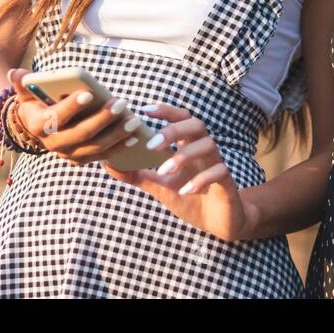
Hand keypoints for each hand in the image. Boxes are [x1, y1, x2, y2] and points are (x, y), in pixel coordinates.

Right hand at [6, 68, 146, 165]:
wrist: (35, 126)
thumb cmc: (35, 102)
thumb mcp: (26, 92)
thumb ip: (22, 83)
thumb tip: (15, 73)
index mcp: (39, 125)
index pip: (56, 117)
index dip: (71, 106)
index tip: (88, 93)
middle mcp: (53, 144)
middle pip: (81, 133)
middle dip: (103, 119)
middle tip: (122, 103)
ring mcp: (68, 154)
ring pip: (95, 147)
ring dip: (117, 134)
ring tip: (133, 119)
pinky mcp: (81, 159)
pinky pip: (103, 156)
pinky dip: (120, 147)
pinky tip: (135, 136)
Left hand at [101, 103, 256, 242]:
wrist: (218, 222)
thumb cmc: (189, 198)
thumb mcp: (160, 186)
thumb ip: (137, 174)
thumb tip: (106, 163)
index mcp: (189, 146)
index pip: (181, 118)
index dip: (166, 111)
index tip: (144, 110)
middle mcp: (204, 151)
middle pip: (196, 125)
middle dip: (173, 130)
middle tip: (151, 144)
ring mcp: (217, 165)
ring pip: (208, 146)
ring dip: (184, 155)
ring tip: (164, 170)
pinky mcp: (227, 183)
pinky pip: (218, 172)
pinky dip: (200, 179)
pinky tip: (185, 191)